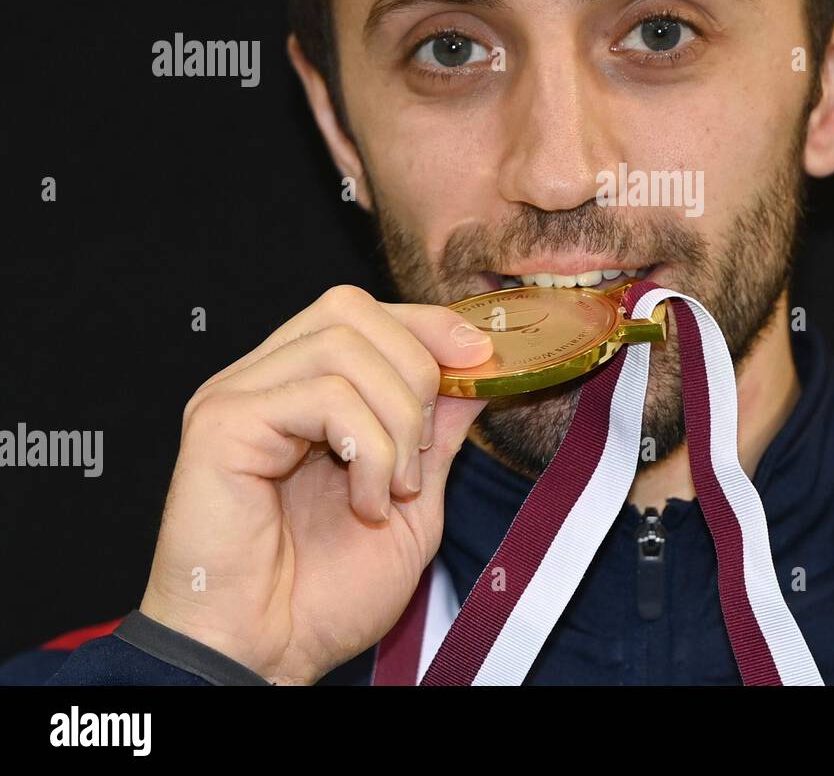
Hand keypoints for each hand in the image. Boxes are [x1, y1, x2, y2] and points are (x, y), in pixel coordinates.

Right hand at [139, 284, 492, 684]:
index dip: (425, 324)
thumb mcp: (413, 500)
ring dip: (395, 420)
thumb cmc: (325, 594)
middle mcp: (262, 382)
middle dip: (415, 370)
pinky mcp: (221, 424)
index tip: (477, 358)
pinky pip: (321, 396)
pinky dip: (366, 446)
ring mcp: (236, 397)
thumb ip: (439, 431)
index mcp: (300, 391)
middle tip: (423, 451)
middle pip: (350, 310)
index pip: (361, 313)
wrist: (266, 658)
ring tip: (392, 488)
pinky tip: (364, 499)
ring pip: (342, 345)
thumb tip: (477, 365)